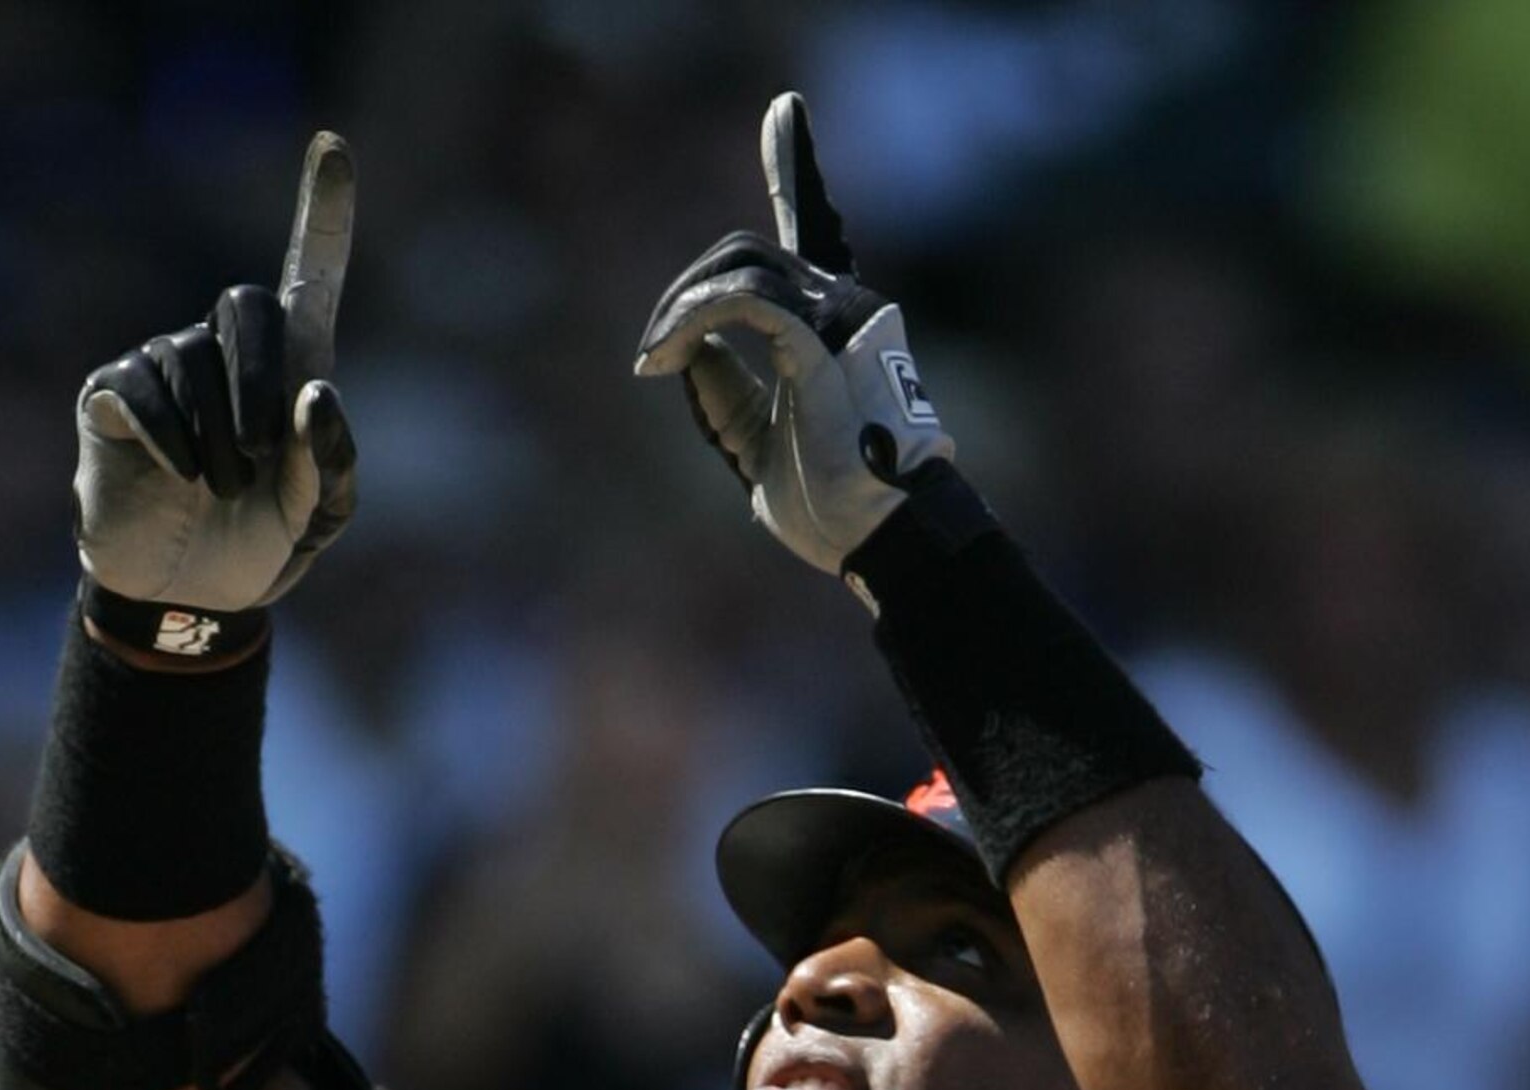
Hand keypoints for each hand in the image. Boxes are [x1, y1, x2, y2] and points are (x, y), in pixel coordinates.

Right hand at [75, 132, 358, 615]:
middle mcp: (225, 353)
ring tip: (221, 489)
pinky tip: (182, 476)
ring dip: (217, 436)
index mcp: (292, 367)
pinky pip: (141, 390)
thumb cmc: (262, 543)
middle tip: (262, 452)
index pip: (309, 273)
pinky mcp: (112, 397)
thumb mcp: (319, 516)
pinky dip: (172, 436)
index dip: (323, 211)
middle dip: (261, 376)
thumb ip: (333, 461)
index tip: (332, 145)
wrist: (188, 597)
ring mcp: (163, 368)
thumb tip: (315, 393)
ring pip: (193, 361)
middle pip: (246, 305)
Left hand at [632, 93, 953, 575]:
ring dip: (680, 309)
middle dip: (684, 291)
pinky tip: (664, 355)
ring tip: (654, 361)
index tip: (784, 110)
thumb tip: (689, 346)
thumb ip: (726, 386)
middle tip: (651, 355)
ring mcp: (838, 318)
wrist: (878, 539)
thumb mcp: (754, 437)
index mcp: (834, 321)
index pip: (816, 222)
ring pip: (739, 266)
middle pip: (746, 250)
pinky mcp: (819, 344)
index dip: (796, 164)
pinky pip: (744, 301)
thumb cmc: (828, 501)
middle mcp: (844, 304)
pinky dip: (693, 319)